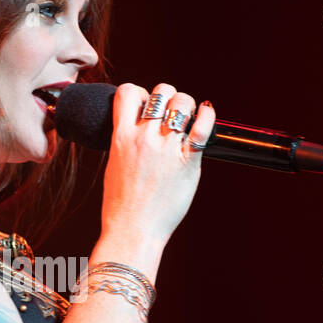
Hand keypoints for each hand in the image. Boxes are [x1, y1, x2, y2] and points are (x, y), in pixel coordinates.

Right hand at [101, 84, 215, 245]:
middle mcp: (144, 138)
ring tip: (188, 120)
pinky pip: (203, 126)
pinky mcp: (188, 161)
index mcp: (121, 137)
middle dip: (169, 98)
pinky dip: (208, 116)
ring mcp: (167, 148)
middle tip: (172, 115)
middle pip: (161, 91)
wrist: (133, 231)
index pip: (127, 92)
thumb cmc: (122, 206)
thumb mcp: (114, 166)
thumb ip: (126, 143)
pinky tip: (206, 117)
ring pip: (182, 102)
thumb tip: (138, 131)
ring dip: (187, 106)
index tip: (145, 107)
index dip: (139, 94)